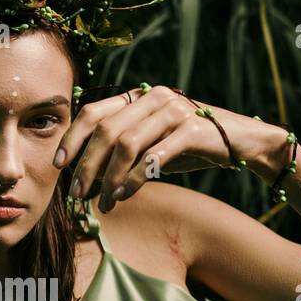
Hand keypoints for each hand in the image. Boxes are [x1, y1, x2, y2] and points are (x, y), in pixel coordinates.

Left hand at [53, 85, 281, 212]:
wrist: (241, 142)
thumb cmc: (189, 146)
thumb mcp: (151, 143)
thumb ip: (120, 151)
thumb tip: (82, 177)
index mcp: (138, 97)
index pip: (93, 112)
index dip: (72, 138)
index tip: (58, 165)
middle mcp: (153, 98)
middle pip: (106, 131)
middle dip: (86, 166)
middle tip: (77, 194)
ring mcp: (174, 111)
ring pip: (127, 144)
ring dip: (108, 177)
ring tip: (102, 203)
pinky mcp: (192, 130)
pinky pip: (154, 156)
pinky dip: (135, 178)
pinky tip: (123, 195)